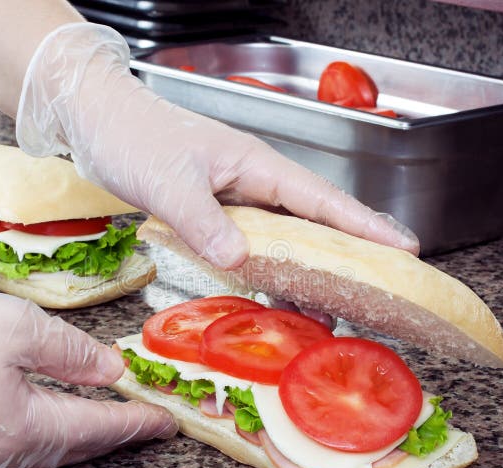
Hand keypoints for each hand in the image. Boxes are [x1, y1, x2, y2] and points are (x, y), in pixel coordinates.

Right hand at [0, 270, 175, 467]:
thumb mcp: (15, 326)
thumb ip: (71, 351)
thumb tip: (109, 370)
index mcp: (22, 426)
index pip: (96, 429)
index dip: (135, 422)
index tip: (164, 420)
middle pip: (73, 446)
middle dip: (114, 433)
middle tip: (144, 422)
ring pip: (44, 447)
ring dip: (80, 432)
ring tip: (107, 418)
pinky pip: (14, 440)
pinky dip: (45, 428)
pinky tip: (48, 411)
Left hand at [16, 23, 419, 269]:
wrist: (99, 124)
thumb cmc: (134, 137)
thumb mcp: (169, 182)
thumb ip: (204, 222)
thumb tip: (241, 260)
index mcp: (256, 165)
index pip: (322, 199)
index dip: (364, 225)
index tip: (403, 249)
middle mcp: (254, 182)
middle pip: (316, 221)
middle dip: (350, 253)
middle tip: (382, 289)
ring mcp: (238, 198)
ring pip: (287, 237)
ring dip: (309, 270)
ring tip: (332, 308)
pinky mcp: (218, 212)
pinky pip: (256, 245)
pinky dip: (270, 270)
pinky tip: (276, 295)